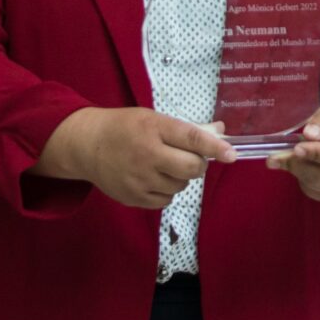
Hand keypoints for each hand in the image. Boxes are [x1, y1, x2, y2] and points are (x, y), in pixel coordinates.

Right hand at [39, 107, 234, 208]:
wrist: (88, 146)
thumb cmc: (125, 128)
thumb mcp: (153, 119)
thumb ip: (187, 129)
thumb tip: (221, 133)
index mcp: (153, 128)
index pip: (191, 139)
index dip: (214, 147)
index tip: (232, 154)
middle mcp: (147, 155)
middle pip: (191, 168)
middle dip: (197, 164)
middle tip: (187, 158)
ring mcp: (139, 180)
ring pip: (181, 186)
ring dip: (180, 177)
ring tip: (162, 165)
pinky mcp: (134, 198)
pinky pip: (166, 200)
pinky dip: (167, 191)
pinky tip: (153, 178)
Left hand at [264, 101, 319, 203]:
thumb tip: (309, 134)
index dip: (316, 154)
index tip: (296, 148)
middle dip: (295, 163)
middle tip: (275, 154)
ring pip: (312, 184)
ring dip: (297, 170)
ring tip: (294, 153)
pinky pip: (311, 191)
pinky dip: (302, 178)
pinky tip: (305, 164)